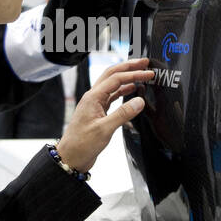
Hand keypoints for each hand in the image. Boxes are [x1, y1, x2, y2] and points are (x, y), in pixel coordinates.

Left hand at [56, 57, 152, 172]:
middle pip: (112, 75)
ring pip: (112, 85)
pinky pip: (112, 97)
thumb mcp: (104, 129)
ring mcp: (95, 104)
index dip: (134, 74)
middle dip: (129, 67)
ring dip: (127, 78)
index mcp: (93, 97)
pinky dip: (123, 91)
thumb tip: (139, 101)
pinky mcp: (98, 112)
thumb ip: (122, 114)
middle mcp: (93, 98)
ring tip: (141, 74)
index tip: (148, 73)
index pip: (116, 79)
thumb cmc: (81, 144)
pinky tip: (132, 91)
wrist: (71, 157)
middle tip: (145, 63)